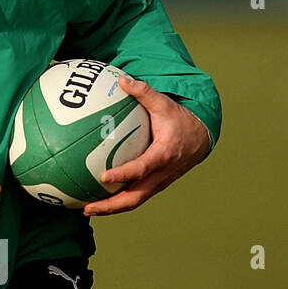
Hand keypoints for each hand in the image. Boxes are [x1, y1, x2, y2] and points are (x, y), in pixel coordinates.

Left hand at [83, 76, 210, 215]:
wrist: (202, 137)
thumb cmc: (180, 120)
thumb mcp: (165, 104)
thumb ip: (144, 92)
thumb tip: (122, 79)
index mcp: (164, 154)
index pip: (142, 168)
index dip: (124, 174)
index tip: (104, 177)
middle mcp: (162, 174)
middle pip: (136, 197)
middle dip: (111, 205)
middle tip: (87, 207)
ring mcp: (159, 183)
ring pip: (134, 201)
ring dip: (111, 208)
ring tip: (86, 209)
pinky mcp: (155, 185)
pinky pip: (134, 196)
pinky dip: (116, 201)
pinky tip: (95, 198)